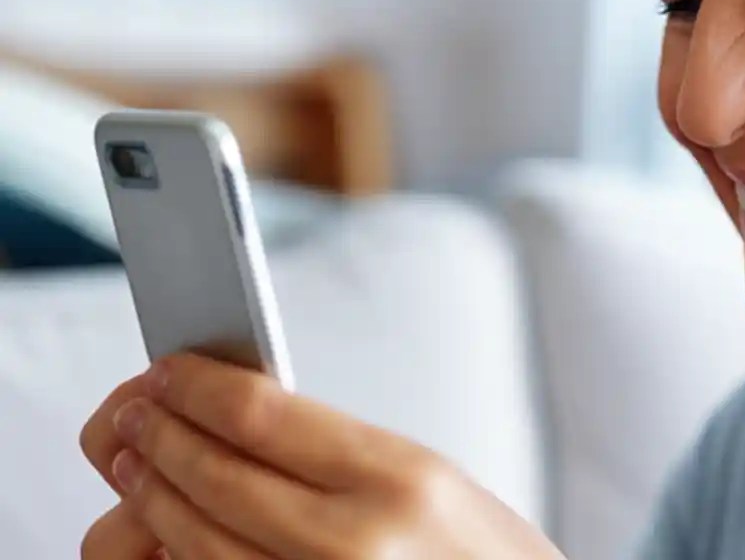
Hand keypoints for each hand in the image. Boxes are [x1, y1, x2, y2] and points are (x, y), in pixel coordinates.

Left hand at [80, 354, 563, 558]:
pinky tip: (169, 527)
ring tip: (137, 461)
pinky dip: (181, 549)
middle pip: (217, 474)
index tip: (174, 370)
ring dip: (154, 493)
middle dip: (161, 434)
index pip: (262, 415)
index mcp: (401, 480)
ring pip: (201, 538)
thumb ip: (346, 451)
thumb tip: (252, 418)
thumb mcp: (437, 482)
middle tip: (137, 408)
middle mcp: (355, 542)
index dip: (200, 387)